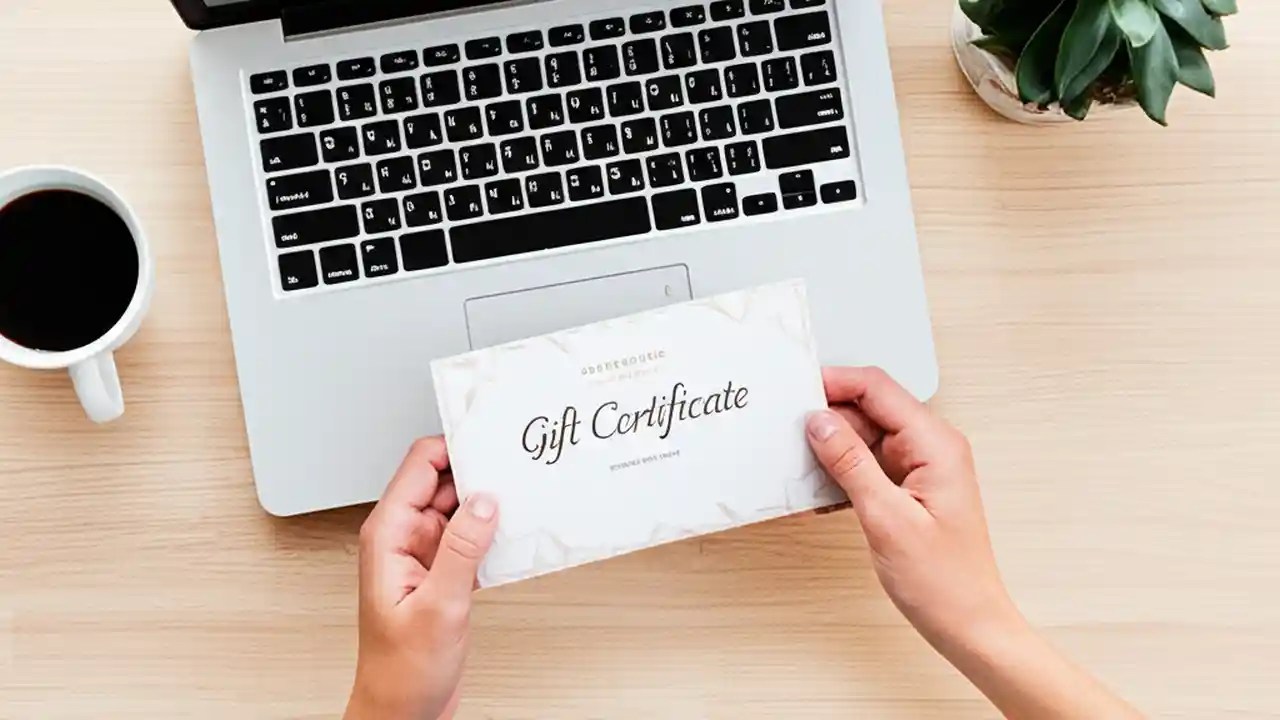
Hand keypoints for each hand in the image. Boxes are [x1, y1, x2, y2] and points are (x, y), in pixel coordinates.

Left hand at [345, 438, 498, 719]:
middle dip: (481, 472)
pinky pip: (473, 536)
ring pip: (463, 507)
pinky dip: (495, 533)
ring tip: (526, 497)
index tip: (490, 437)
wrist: (403, 713)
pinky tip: (517, 536)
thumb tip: (484, 502)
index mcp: (389, 535)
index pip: (421, 465)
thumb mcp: (439, 606)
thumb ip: (462, 548)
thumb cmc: (401, 672)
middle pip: (445, 480)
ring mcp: (426, 554)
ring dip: (491, 504)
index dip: (456, 446)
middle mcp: (405, 538)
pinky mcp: (445, 572)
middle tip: (519, 466)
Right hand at [807, 368, 1141, 719]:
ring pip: (864, 436)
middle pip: (868, 408)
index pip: (878, 389)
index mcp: (936, 444)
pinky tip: (823, 495)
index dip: (834, 382)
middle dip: (828, 419)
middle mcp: (932, 447)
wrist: (968, 623)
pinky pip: (868, 463)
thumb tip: (820, 422)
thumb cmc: (943, 581)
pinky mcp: (909, 487)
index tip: (797, 391)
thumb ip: (850, 463)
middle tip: (789, 437)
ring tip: (804, 471)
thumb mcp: (886, 519)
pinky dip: (842, 473)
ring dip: (832, 450)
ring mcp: (921, 466)